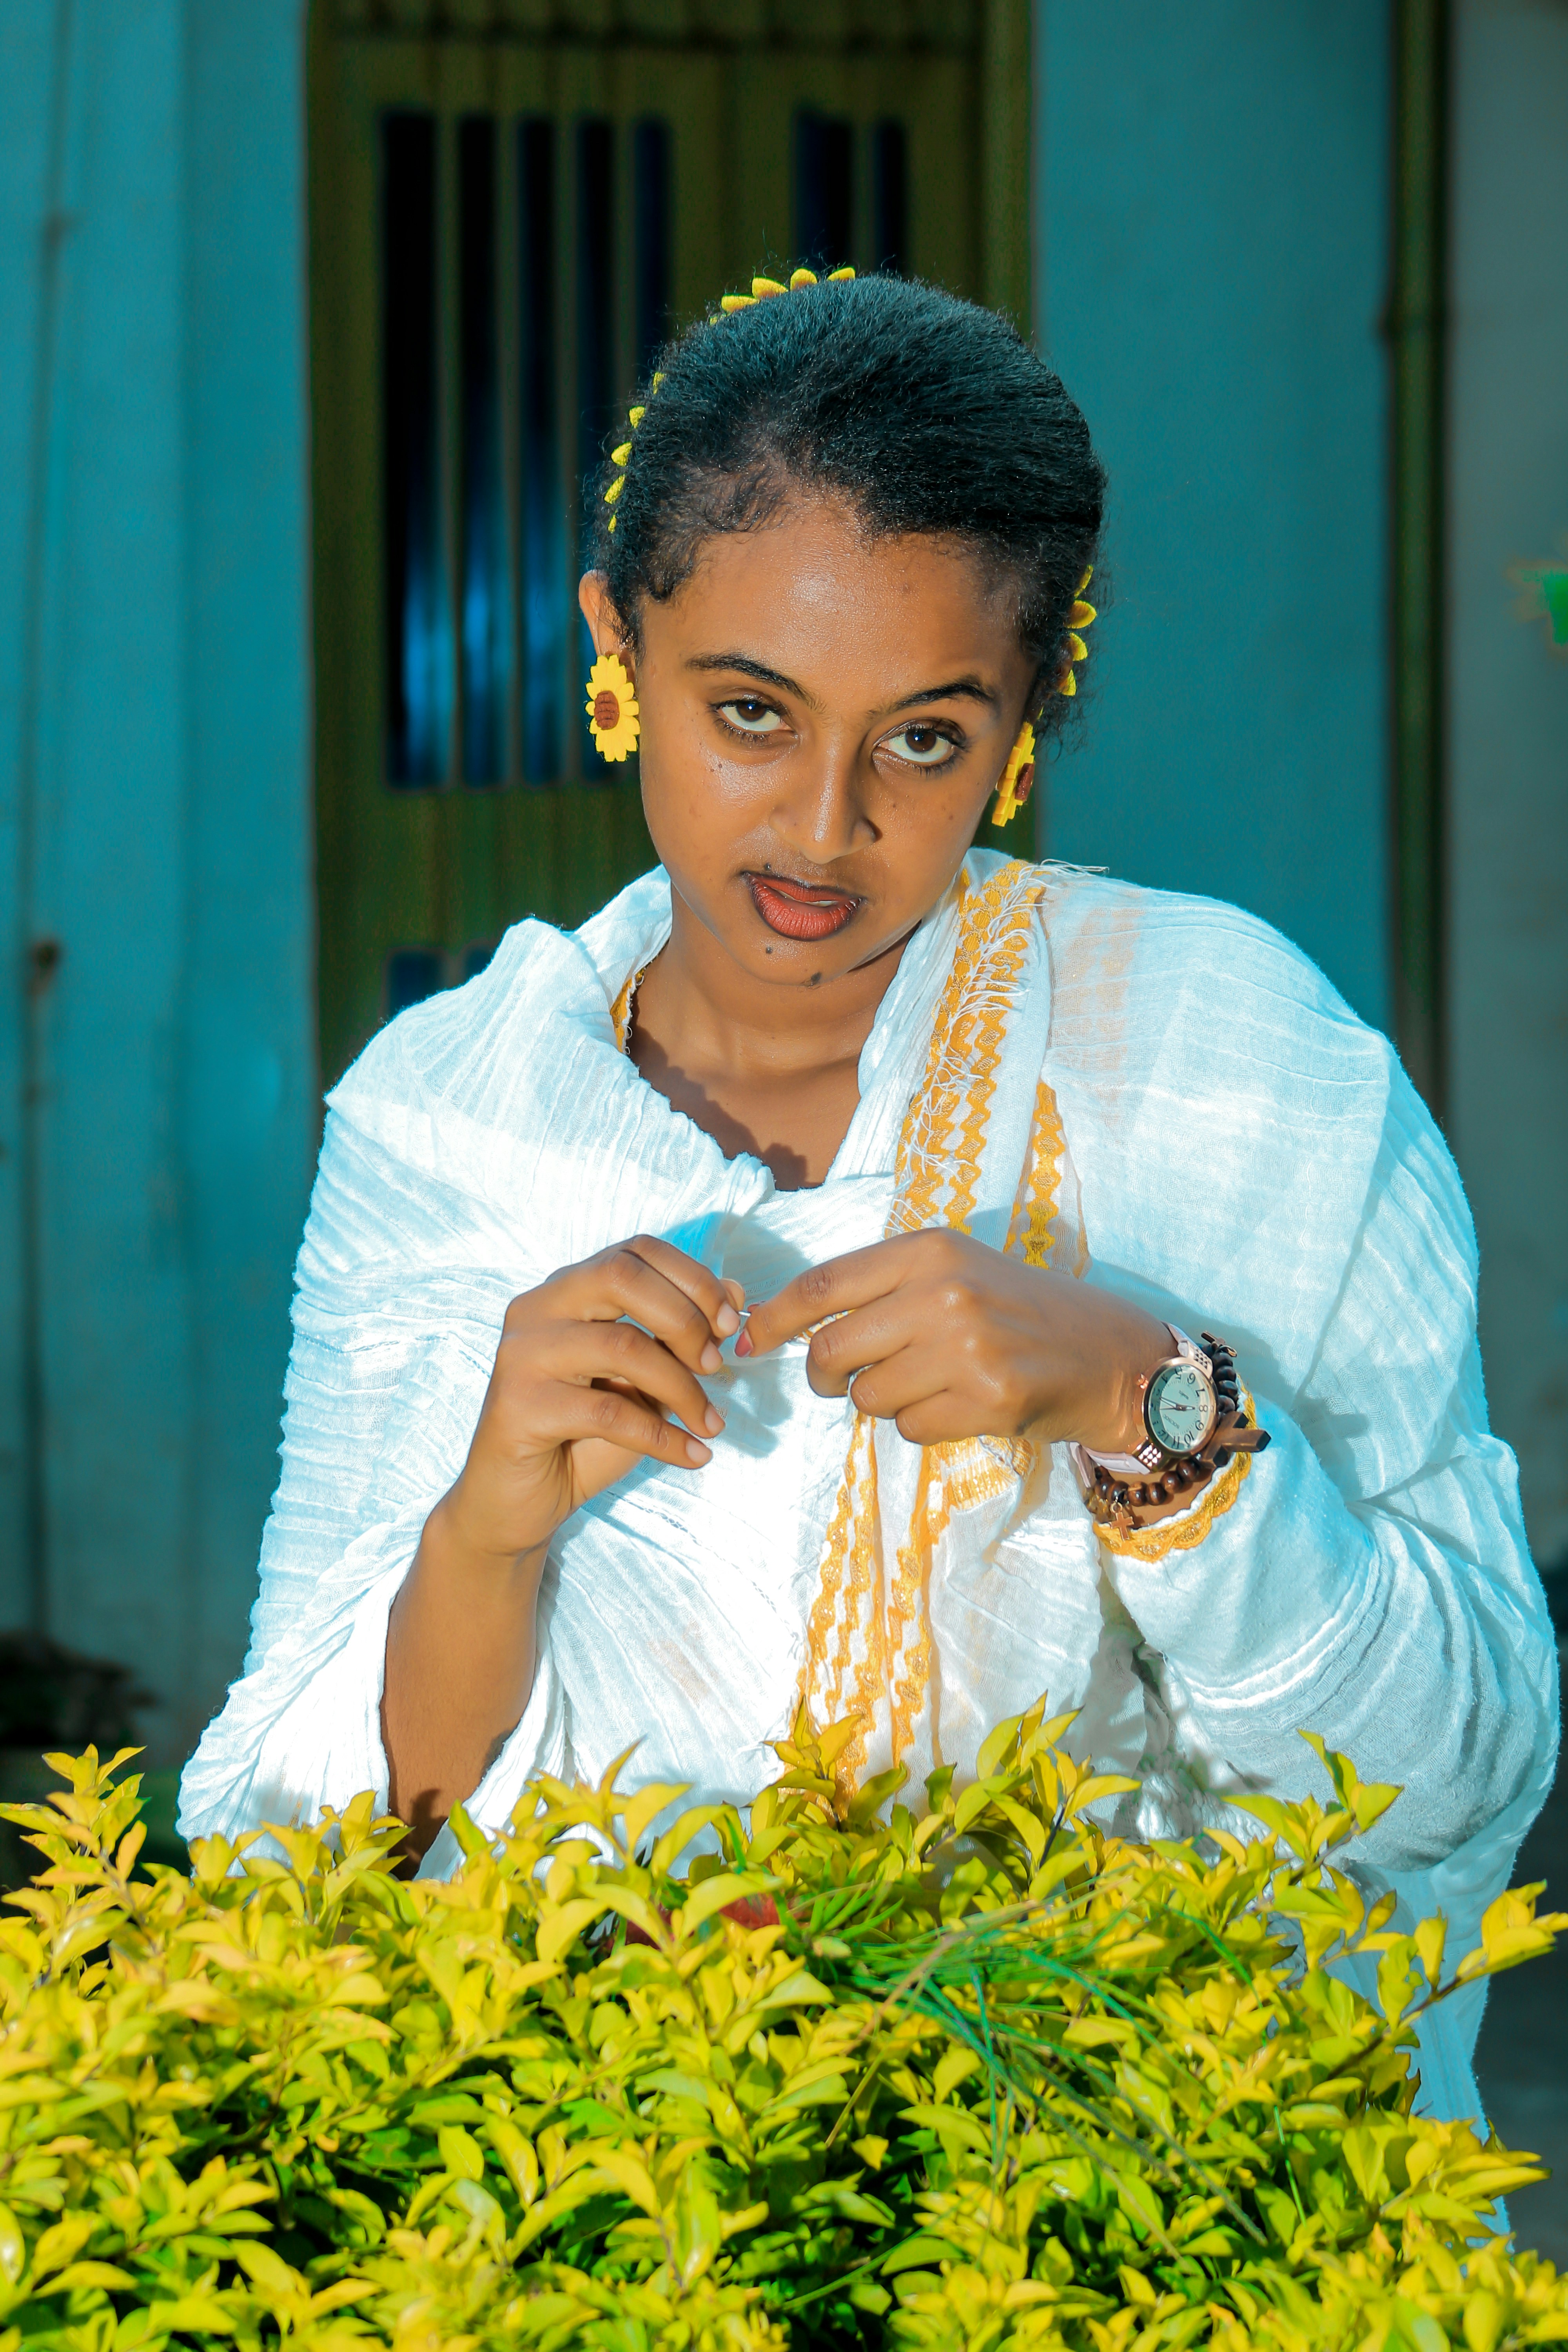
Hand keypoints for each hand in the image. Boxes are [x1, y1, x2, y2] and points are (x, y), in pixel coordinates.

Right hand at [432, 1237, 742, 1572]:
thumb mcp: (643, 1379)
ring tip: (710, 1422)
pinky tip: (694, 1455)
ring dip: (683, 1388)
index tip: (729, 1323)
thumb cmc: (584, 1434)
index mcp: (566, 1289)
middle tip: (716, 1365)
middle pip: (621, 1276)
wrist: (518, 1499)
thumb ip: (679, 1336)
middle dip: (685, 1318)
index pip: (635, 1250)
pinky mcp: (520, 1405)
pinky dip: (664, 1437)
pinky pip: (610, 1413)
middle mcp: (537, 1308)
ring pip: (622, 1346)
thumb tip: (737, 1293)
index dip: (693, 1278)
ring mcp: (522, 1353)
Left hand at [737, 1228, 1169, 1453]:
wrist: (1111, 1355)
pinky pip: (908, 1428)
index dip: (771, 1319)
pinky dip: (920, 1425)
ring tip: (927, 1384)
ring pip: (867, 1396)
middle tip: (841, 1380)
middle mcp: (944, 1292)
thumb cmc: (1021, 1310)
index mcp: (930, 1249)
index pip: (821, 1284)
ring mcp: (966, 1348)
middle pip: (830, 1349)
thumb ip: (881, 1288)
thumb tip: (787, 1322)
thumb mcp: (955, 1270)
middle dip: (823, 1375)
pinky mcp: (987, 1401)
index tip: (745, 1342)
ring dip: (881, 1402)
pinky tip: (959, 1406)